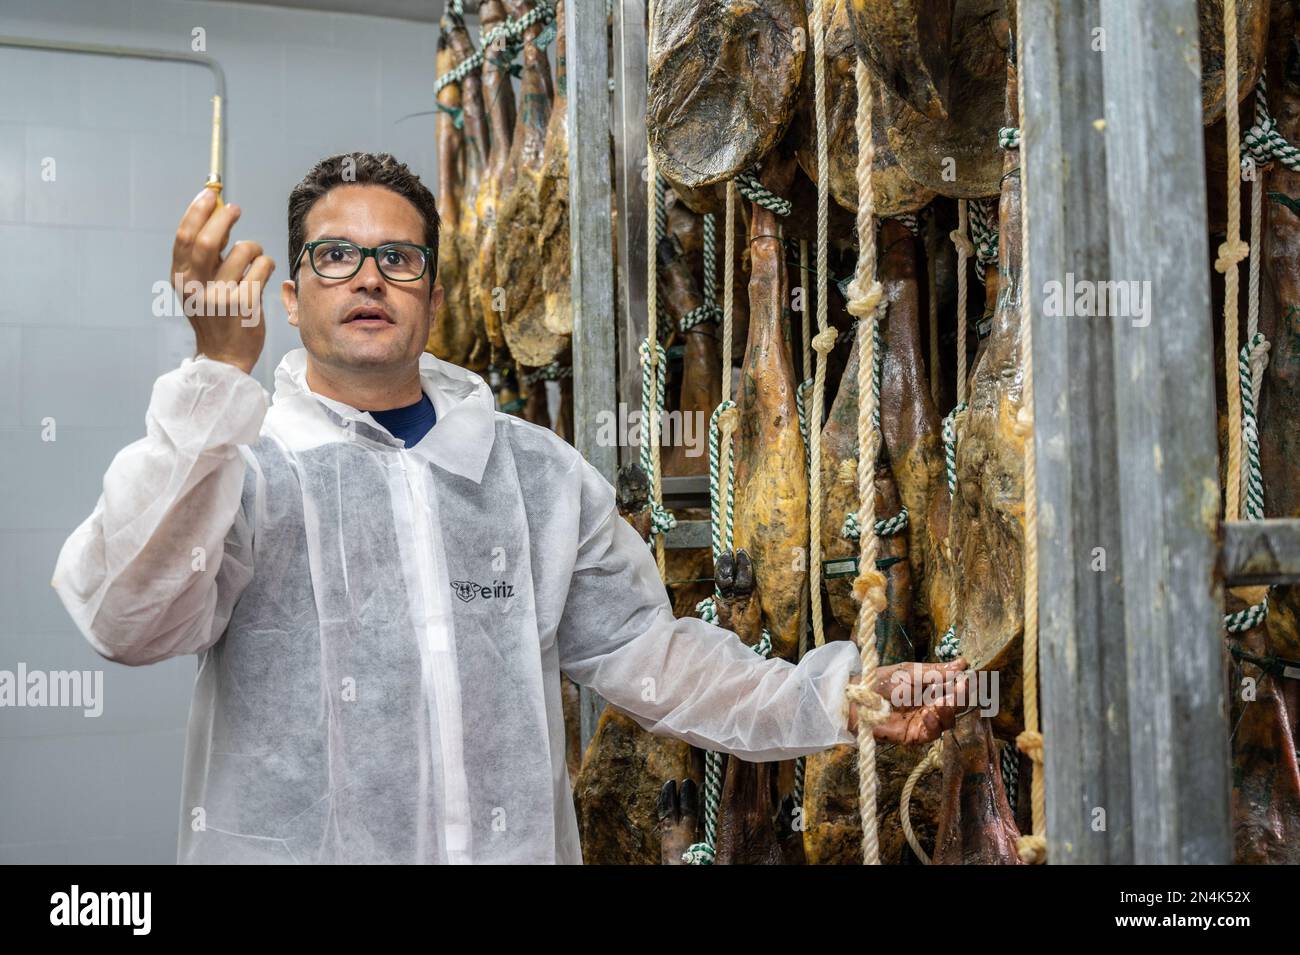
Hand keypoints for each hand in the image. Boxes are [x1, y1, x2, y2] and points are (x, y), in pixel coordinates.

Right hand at [170, 187, 273, 373]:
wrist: (224, 355)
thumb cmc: (213, 314)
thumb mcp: (196, 286)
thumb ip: (202, 255)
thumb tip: (215, 210)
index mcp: (181, 279)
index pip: (184, 237)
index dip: (197, 211)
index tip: (210, 194)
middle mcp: (197, 287)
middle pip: (208, 240)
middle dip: (224, 218)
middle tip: (235, 209)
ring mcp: (221, 296)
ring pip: (242, 251)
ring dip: (253, 247)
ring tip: (253, 256)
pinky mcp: (246, 304)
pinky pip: (261, 268)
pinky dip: (265, 263)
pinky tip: (263, 271)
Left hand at [848, 659, 968, 744]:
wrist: (857, 698)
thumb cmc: (881, 681)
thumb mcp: (910, 672)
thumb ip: (935, 671)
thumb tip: (962, 663)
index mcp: (933, 689)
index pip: (956, 688)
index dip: (964, 684)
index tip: (970, 676)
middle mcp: (932, 706)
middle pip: (956, 706)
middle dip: (961, 697)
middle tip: (963, 686)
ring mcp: (925, 721)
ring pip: (948, 721)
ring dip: (949, 710)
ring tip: (944, 700)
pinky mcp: (914, 736)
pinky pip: (932, 734)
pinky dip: (933, 724)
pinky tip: (928, 713)